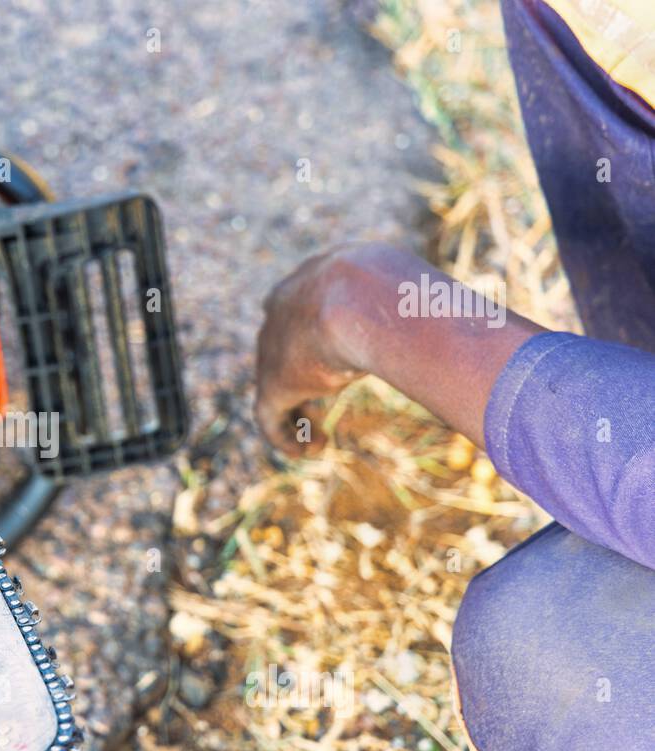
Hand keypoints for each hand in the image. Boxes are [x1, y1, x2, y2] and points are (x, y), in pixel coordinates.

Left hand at [255, 243, 539, 455]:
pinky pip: (269, 414)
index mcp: (326, 273)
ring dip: (299, 404)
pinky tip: (309, 449)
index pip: (317, 299)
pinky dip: (286, 436)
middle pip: (288, 333)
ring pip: (278, 376)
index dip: (332, 328)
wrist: (361, 298)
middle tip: (328, 386)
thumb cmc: (410, 295)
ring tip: (319, 430)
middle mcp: (290, 301)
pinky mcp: (271, 379)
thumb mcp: (434, 297)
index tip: (349, 352)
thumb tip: (508, 335)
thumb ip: (461, 320)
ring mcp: (275, 342)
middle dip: (305, 362)